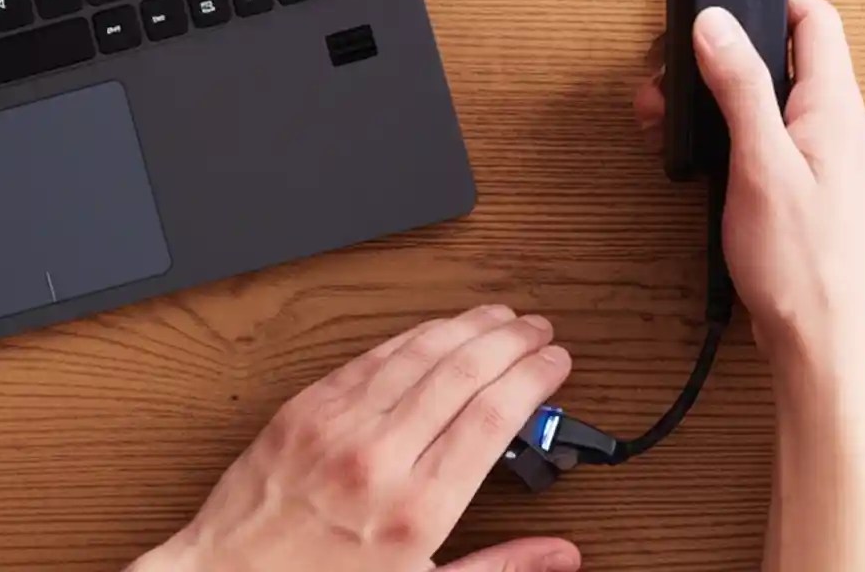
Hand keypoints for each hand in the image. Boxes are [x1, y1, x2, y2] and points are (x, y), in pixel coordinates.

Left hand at [131, 306, 580, 571]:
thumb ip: (499, 569)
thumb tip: (559, 556)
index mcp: (416, 510)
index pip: (495, 414)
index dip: (535, 377)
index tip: (556, 362)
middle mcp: (379, 458)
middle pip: (464, 371)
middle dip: (512, 341)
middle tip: (538, 329)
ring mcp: (338, 426)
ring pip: (419, 352)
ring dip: (466, 326)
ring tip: (497, 318)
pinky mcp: (305, 409)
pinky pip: (370, 356)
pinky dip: (411, 337)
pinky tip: (434, 330)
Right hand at [635, 0, 864, 375]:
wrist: (824, 348)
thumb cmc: (803, 268)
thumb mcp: (761, 167)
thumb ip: (740, 90)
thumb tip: (716, 24)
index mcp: (837, 110)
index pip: (816, 21)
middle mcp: (837, 129)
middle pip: (783, 59)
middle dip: (724, 52)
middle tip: (673, 66)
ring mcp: (822, 162)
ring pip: (768, 103)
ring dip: (717, 99)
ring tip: (668, 118)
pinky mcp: (804, 191)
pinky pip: (765, 141)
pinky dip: (727, 136)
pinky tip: (697, 157)